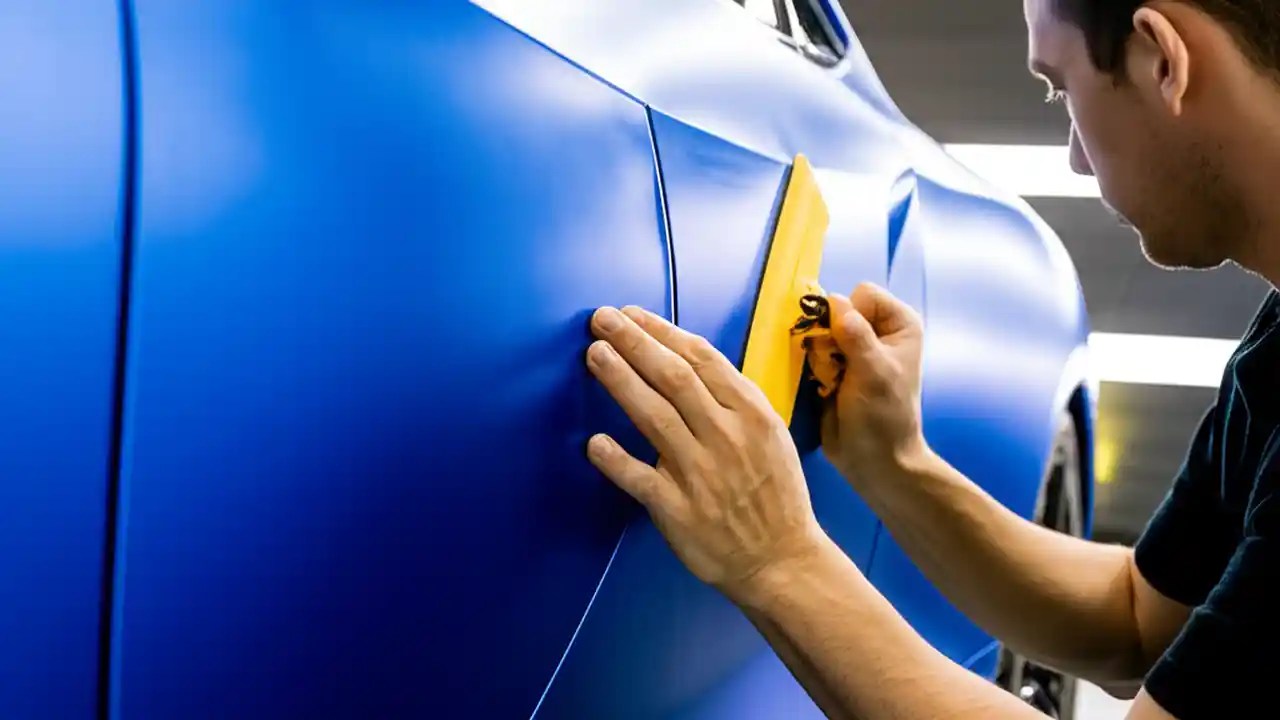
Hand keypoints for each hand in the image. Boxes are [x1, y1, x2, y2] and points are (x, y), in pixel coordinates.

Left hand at [585, 305, 826, 600]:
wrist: (782, 561)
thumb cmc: (773, 493)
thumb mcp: (769, 433)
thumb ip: (731, 399)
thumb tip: (684, 360)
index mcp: (751, 412)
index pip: (701, 358)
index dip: (661, 331)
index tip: (631, 315)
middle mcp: (726, 436)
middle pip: (673, 377)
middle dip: (634, 342)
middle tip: (602, 320)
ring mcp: (701, 473)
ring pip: (654, 415)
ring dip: (620, 380)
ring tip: (594, 355)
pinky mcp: (679, 510)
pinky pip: (640, 479)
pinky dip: (616, 460)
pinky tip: (593, 443)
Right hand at [806, 283, 927, 476]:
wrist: (873, 460)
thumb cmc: (883, 416)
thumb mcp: (874, 372)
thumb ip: (855, 334)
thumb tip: (834, 302)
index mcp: (898, 323)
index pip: (863, 294)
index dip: (851, 315)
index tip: (851, 347)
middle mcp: (877, 330)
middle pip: (837, 310)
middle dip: (829, 335)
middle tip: (836, 366)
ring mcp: (854, 348)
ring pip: (819, 330)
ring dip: (817, 352)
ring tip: (830, 379)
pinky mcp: (834, 366)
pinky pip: (811, 351)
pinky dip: (811, 365)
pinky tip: (822, 385)